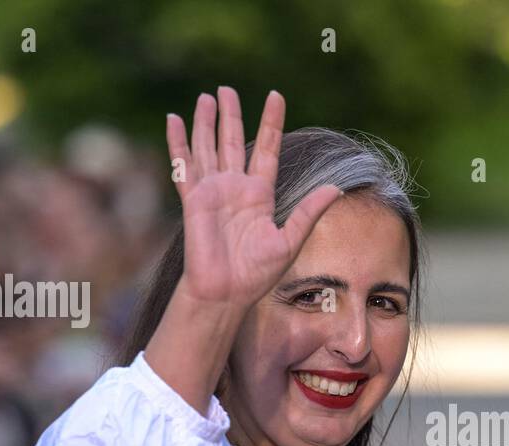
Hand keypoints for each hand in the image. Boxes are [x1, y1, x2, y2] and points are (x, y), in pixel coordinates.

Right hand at [166, 87, 341, 309]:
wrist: (227, 292)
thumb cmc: (257, 273)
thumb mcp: (290, 239)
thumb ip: (308, 211)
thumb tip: (335, 188)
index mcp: (259, 195)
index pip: (266, 149)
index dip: (270, 122)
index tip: (275, 96)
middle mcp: (235, 188)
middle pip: (232, 141)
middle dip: (231, 115)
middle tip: (227, 90)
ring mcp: (213, 191)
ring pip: (207, 147)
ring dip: (206, 122)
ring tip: (206, 96)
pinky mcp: (193, 199)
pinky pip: (183, 165)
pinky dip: (177, 142)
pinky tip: (173, 119)